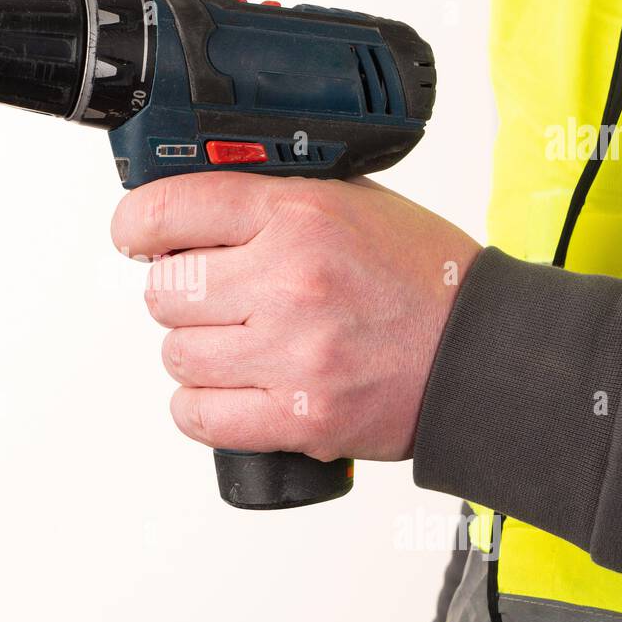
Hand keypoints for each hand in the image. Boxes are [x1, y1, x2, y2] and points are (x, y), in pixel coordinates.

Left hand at [110, 172, 479, 461]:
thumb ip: (272, 202)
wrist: (485, 355)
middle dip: (180, 295)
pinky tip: (233, 391)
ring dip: (195, 352)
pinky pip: (198, 416)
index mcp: (299, 216)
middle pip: (164, 291)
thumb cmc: (425, 279)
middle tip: (215, 298)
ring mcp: (290, 355)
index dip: (136, 226)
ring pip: (176, 355)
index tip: (136, 237)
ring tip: (238, 346)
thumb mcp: (354, 203)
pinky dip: (203, 407)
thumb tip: (193, 215)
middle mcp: (288, 282)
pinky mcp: (296, 419)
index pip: (169, 210)